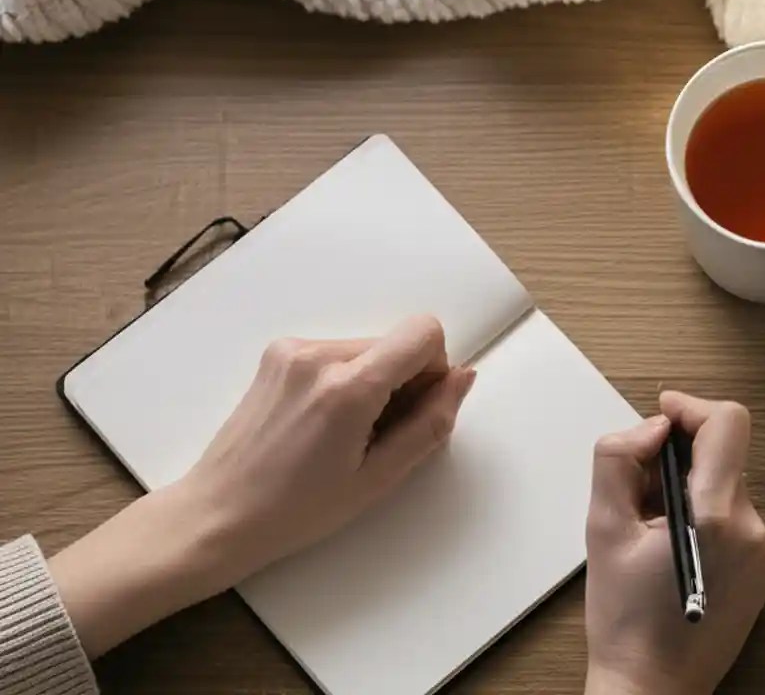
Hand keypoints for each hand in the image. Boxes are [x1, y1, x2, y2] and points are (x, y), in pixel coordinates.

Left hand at [181, 313, 474, 578]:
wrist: (220, 513)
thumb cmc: (297, 510)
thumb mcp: (379, 478)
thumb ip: (430, 424)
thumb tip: (463, 379)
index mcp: (347, 388)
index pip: (422, 333)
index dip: (435, 368)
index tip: (417, 408)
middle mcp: (318, 355)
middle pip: (395, 342)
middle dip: (404, 381)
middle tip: (379, 436)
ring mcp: (292, 350)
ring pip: (367, 347)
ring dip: (374, 382)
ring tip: (347, 434)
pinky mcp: (277, 354)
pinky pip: (336, 352)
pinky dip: (344, 379)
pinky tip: (324, 423)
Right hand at [584, 392, 764, 694]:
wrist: (653, 688)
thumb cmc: (625, 622)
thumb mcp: (602, 530)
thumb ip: (620, 460)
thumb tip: (652, 428)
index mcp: (715, 518)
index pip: (727, 424)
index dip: (690, 408)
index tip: (662, 414)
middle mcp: (753, 531)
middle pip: (722, 456)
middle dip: (677, 460)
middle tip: (637, 493)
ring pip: (726, 487)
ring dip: (689, 491)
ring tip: (651, 532)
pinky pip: (736, 517)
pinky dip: (705, 517)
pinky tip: (674, 551)